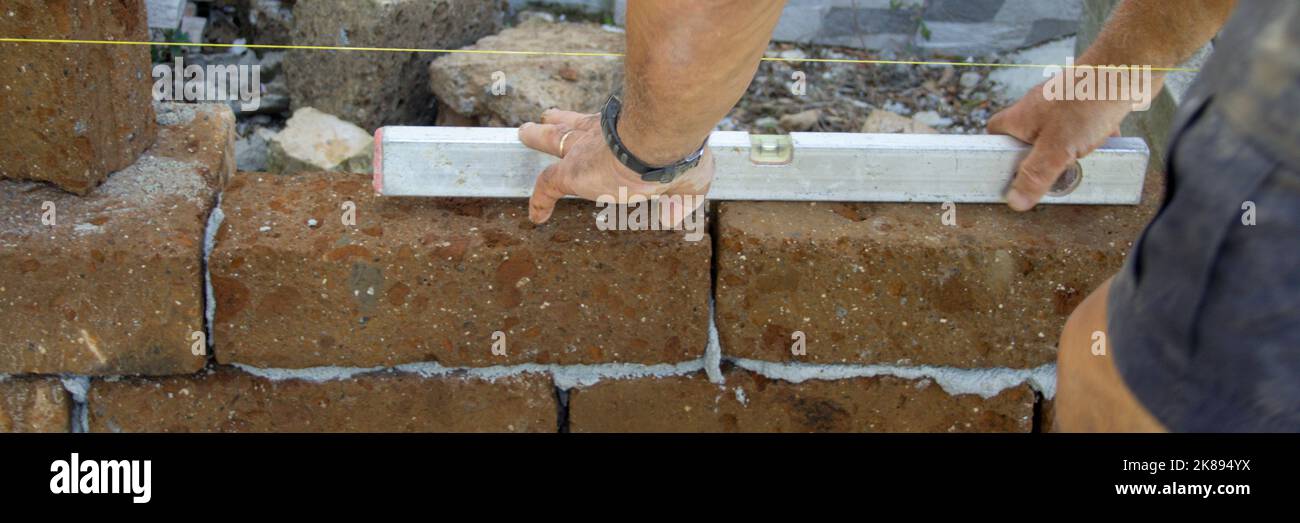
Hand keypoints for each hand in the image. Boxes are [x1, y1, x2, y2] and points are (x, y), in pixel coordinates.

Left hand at [518, 109, 714, 225]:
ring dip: (538, 136)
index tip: (596, 129)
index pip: (610, 133)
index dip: (602, 130)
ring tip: (525, 132)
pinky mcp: (571, 173)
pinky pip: (547, 185)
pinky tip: (536, 216)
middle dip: (563, 121)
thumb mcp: (692, 181)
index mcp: (631, 138)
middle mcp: (603, 139)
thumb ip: (683, 201)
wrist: (662, 143)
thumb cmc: (681, 157)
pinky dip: (539, 200)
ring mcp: (584, 154)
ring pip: (554, 141)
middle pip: (576, 126)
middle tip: (549, 116)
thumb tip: (675, 218)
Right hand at [987, 81, 1131, 210]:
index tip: (1006, 171)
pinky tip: (1104, 147)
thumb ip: (1036, 175)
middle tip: (1046, 175)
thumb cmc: (1088, 101)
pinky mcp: (1088, 103)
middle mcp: (1039, 106)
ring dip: (1067, 151)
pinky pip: (1083, 128)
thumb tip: (1015, 200)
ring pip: (1057, 134)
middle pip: (1027, 137)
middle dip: (1037, 158)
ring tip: (1078, 164)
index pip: (995, 132)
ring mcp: (1064, 103)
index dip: (997, 151)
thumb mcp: (1057, 148)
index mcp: (1021, 115)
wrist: (1127, 68)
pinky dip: (1091, 140)